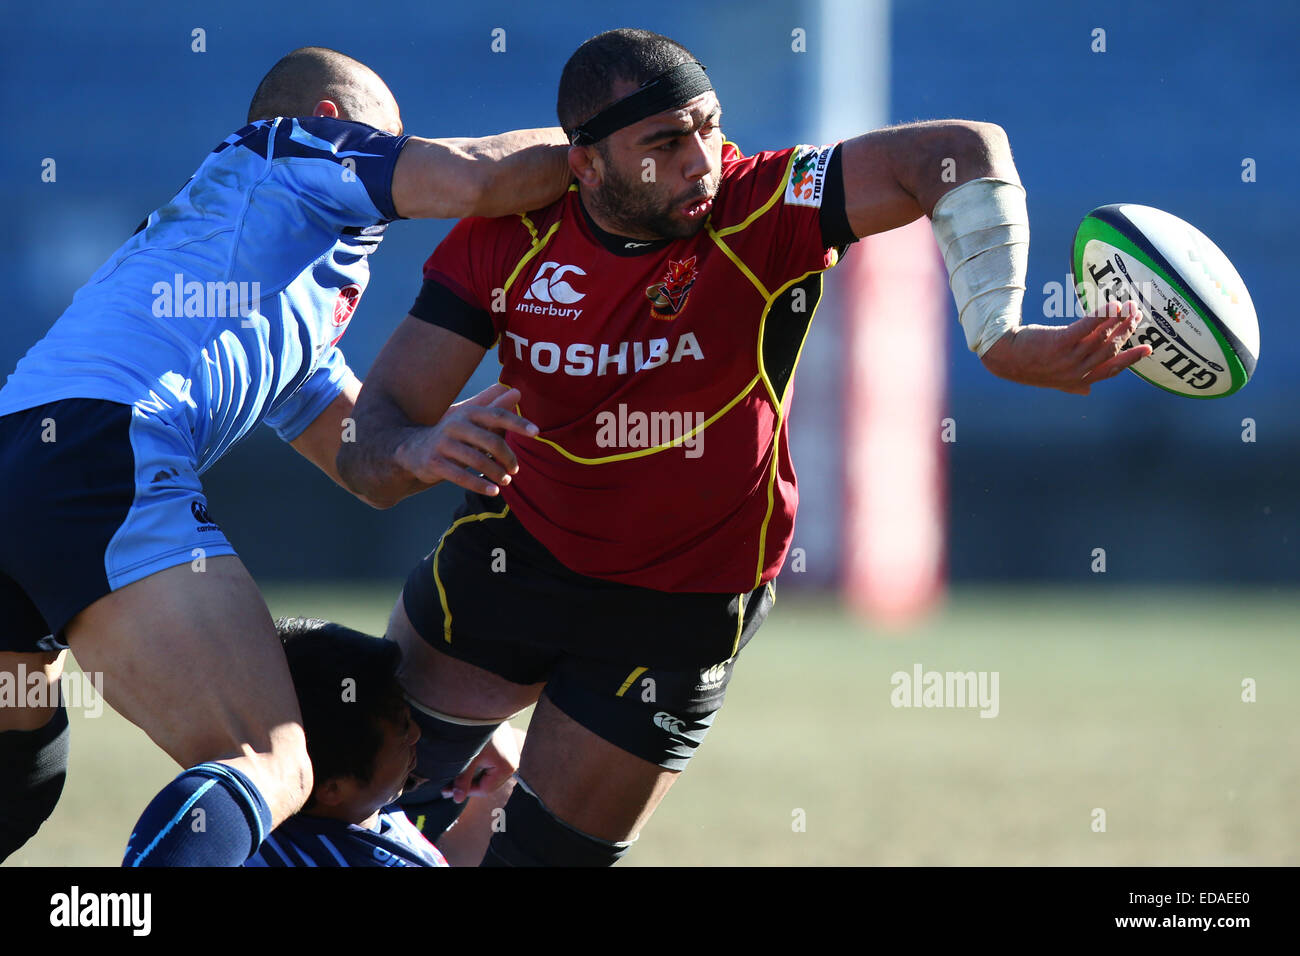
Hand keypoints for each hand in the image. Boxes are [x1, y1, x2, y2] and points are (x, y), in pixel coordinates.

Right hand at [393, 384, 536, 494]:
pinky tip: (494, 490)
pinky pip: (461, 476)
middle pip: (490, 440)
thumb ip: (493, 406)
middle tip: (516, 469)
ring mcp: (443, 444)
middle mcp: (455, 425)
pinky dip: (480, 484)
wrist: (412, 449)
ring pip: (477, 460)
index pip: (497, 415)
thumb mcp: (470, 417)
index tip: (537, 432)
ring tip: (506, 480)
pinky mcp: (434, 463)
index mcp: (467, 413)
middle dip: (508, 457)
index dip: (517, 423)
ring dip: (497, 473)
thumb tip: (517, 391)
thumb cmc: (450, 433)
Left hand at [442, 723, 524, 803]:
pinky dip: (476, 767)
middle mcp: (513, 764)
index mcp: (507, 768)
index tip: (447, 790)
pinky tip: (463, 765)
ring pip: (488, 775)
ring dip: (470, 776)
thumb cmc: (477, 731)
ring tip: (451, 777)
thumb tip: (457, 800)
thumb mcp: (468, 757)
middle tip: (445, 786)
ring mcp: (510, 756)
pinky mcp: (505, 749)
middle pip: (487, 783)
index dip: (466, 791)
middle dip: (467, 785)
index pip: (485, 789)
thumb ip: (462, 780)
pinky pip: (490, 766)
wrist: (484, 705)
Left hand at [980, 300, 1152, 394]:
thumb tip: (1087, 393)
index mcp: (1078, 380)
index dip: (1131, 359)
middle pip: (1110, 350)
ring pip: (1102, 338)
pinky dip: (1102, 315)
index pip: (1111, 371)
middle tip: (1137, 313)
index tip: (1149, 348)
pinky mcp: (1059, 343)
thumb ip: (1072, 385)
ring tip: (1129, 305)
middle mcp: (1076, 371)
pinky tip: (1112, 305)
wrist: (1002, 357)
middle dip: (1127, 331)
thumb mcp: (1052, 379)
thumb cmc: (1028, 365)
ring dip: (1119, 320)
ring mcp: (1068, 358)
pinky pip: (1087, 327)